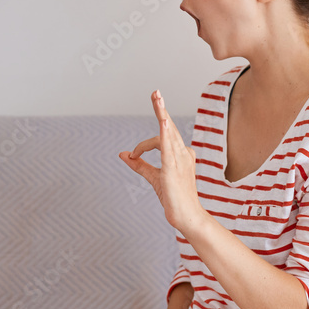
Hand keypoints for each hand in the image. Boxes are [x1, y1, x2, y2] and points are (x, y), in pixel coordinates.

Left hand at [120, 90, 205, 233]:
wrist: (186, 217)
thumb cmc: (174, 198)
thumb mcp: (153, 177)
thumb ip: (138, 165)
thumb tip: (123, 154)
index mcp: (179, 154)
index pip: (160, 139)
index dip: (142, 146)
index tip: (132, 156)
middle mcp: (182, 153)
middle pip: (169, 126)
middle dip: (160, 109)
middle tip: (155, 92)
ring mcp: (180, 160)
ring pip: (168, 132)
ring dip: (161, 114)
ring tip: (157, 97)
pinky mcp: (173, 169)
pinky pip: (169, 148)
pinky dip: (165, 134)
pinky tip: (163, 122)